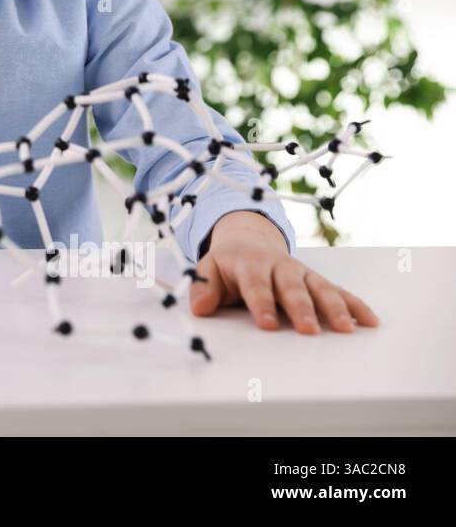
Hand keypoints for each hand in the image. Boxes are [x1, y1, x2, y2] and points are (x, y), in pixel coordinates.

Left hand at [189, 209, 379, 333]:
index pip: (256, 284)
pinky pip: (338, 291)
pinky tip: (369, 321)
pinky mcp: (316, 279)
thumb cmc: (227, 262)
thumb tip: (199, 308)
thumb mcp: (208, 269)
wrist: (248, 239)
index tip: (268, 324)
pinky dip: (354, 304)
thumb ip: (203, 287)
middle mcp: (279, 265)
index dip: (261, 303)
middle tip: (310, 331)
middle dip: (301, 308)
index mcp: (250, 263)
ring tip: (346, 329)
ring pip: (320, 288)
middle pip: (292, 287)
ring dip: (334, 308)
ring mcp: (301, 272)